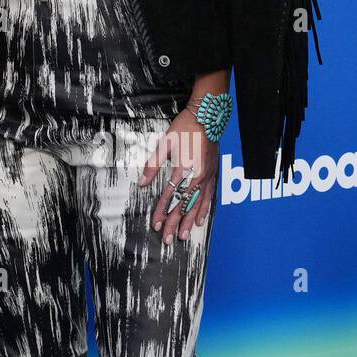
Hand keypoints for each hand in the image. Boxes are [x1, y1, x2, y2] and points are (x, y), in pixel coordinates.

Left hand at [138, 106, 216, 244]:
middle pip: (183, 204)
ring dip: (188, 221)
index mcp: (184, 169)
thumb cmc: (185, 127)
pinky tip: (199, 219)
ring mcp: (207, 176)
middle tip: (167, 239)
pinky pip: (208, 197)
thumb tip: (143, 183)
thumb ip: (153, 165)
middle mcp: (197, 176)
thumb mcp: (165, 143)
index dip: (161, 211)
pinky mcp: (212, 174)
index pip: (169, 196)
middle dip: (174, 223)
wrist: (207, 116)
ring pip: (197, 204)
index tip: (155, 224)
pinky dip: (203, 210)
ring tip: (182, 235)